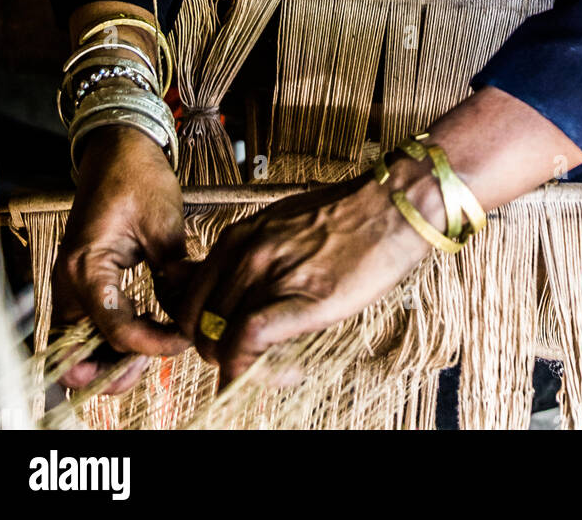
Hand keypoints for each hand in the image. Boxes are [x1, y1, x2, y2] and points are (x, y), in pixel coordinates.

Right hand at [52, 125, 190, 392]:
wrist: (118, 149)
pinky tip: (147, 326)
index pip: (115, 329)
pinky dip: (112, 335)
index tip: (186, 339)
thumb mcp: (164, 224)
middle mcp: (70, 282)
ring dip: (114, 355)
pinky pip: (90, 323)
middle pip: (84, 350)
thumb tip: (191, 309)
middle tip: (163, 355)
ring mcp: (72, 284)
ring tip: (157, 347)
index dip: (153, 343)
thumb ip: (175, 272)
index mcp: (87, 268)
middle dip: (120, 366)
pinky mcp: (82, 281)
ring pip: (82, 342)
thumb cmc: (138, 177)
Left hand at [177, 165, 440, 385]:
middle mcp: (247, 254)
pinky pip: (250, 338)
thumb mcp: (281, 222)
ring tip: (262, 368)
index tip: (217, 341)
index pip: (190, 295)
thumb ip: (250, 253)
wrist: (392, 205)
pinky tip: (258, 376)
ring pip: (220, 335)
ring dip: (233, 364)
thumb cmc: (344, 214)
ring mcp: (273, 274)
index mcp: (239, 236)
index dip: (198, 328)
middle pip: (199, 321)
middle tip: (238, 360)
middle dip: (213, 350)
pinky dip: (244, 366)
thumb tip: (233, 290)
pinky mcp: (304, 298)